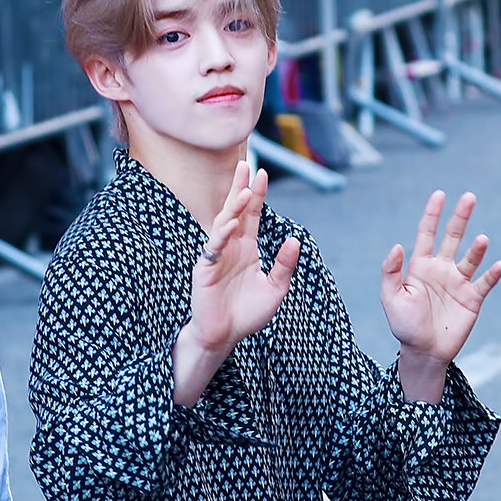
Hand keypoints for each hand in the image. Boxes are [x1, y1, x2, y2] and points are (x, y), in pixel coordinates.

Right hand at [181, 162, 300, 356]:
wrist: (224, 336)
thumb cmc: (246, 314)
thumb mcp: (275, 289)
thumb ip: (284, 265)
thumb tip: (295, 240)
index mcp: (247, 248)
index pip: (253, 216)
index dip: (257, 195)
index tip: (262, 173)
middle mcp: (231, 247)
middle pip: (236, 211)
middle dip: (240, 188)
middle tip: (246, 164)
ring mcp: (217, 255)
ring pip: (224, 224)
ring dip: (234, 208)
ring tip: (245, 192)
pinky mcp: (205, 268)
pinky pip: (214, 247)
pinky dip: (222, 234)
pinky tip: (231, 224)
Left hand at [381, 189, 500, 367]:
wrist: (423, 352)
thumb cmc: (404, 325)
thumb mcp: (391, 298)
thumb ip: (391, 272)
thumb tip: (398, 245)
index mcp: (420, 266)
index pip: (427, 233)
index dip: (432, 214)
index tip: (439, 194)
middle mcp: (442, 269)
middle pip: (453, 237)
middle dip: (460, 217)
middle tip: (469, 196)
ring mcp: (458, 283)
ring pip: (471, 258)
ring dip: (477, 249)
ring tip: (482, 240)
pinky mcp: (472, 299)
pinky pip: (485, 283)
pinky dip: (492, 274)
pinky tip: (498, 265)